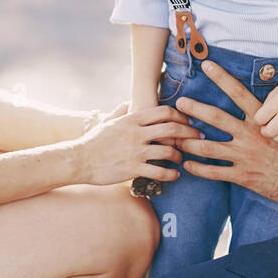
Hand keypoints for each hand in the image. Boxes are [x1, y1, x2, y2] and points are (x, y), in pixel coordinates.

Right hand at [77, 104, 199, 187]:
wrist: (79, 159)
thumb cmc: (94, 140)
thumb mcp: (108, 121)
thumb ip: (121, 110)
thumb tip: (128, 102)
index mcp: (133, 119)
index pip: (164, 112)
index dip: (180, 116)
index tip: (188, 122)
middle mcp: (137, 133)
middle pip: (172, 130)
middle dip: (189, 134)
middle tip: (199, 138)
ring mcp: (136, 151)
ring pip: (168, 151)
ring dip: (179, 156)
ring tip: (181, 159)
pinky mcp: (133, 169)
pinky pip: (159, 171)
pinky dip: (171, 174)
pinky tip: (175, 175)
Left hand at [174, 61, 277, 208]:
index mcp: (263, 119)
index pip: (239, 92)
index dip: (221, 77)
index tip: (207, 65)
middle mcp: (251, 135)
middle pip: (217, 118)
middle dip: (195, 109)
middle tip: (178, 103)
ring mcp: (246, 156)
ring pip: (210, 147)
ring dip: (189, 141)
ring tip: (174, 137)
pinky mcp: (244, 176)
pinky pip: (215, 173)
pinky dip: (199, 169)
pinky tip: (187, 165)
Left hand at [253, 74, 277, 143]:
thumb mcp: (274, 93)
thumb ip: (266, 107)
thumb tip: (260, 122)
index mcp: (277, 103)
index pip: (259, 119)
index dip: (258, 120)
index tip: (262, 118)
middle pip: (270, 131)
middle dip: (265, 131)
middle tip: (267, 127)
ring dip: (277, 137)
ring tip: (277, 132)